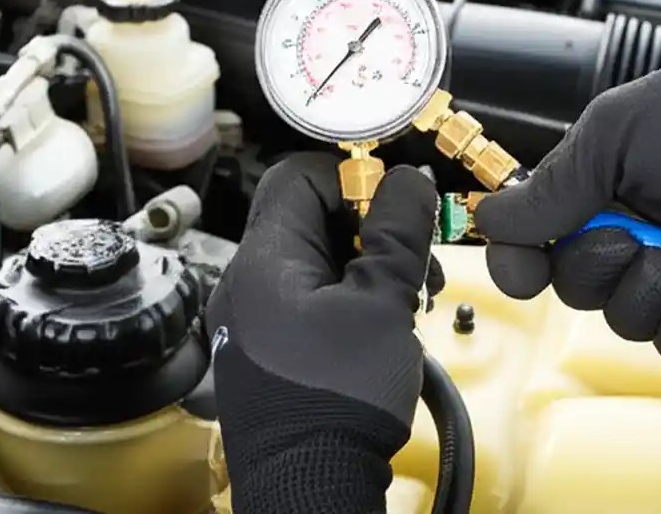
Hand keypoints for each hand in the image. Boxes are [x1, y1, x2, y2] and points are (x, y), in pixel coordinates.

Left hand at [207, 152, 437, 512]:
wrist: (312, 487)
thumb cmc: (338, 401)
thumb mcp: (383, 302)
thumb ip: (397, 233)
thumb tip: (409, 182)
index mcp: (262, 261)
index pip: (297, 178)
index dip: (353, 180)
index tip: (396, 204)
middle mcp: (245, 286)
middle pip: (307, 220)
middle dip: (369, 229)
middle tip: (414, 255)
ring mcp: (253, 322)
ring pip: (313, 263)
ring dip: (365, 266)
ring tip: (410, 295)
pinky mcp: (268, 354)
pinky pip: (307, 303)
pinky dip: (349, 299)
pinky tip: (385, 324)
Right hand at [475, 21, 660, 368]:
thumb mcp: (612, 135)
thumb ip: (551, 188)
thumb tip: (491, 218)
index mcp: (591, 197)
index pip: (532, 250)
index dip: (519, 265)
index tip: (526, 269)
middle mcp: (625, 239)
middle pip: (575, 291)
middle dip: (598, 268)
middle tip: (633, 234)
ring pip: (626, 322)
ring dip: (648, 290)